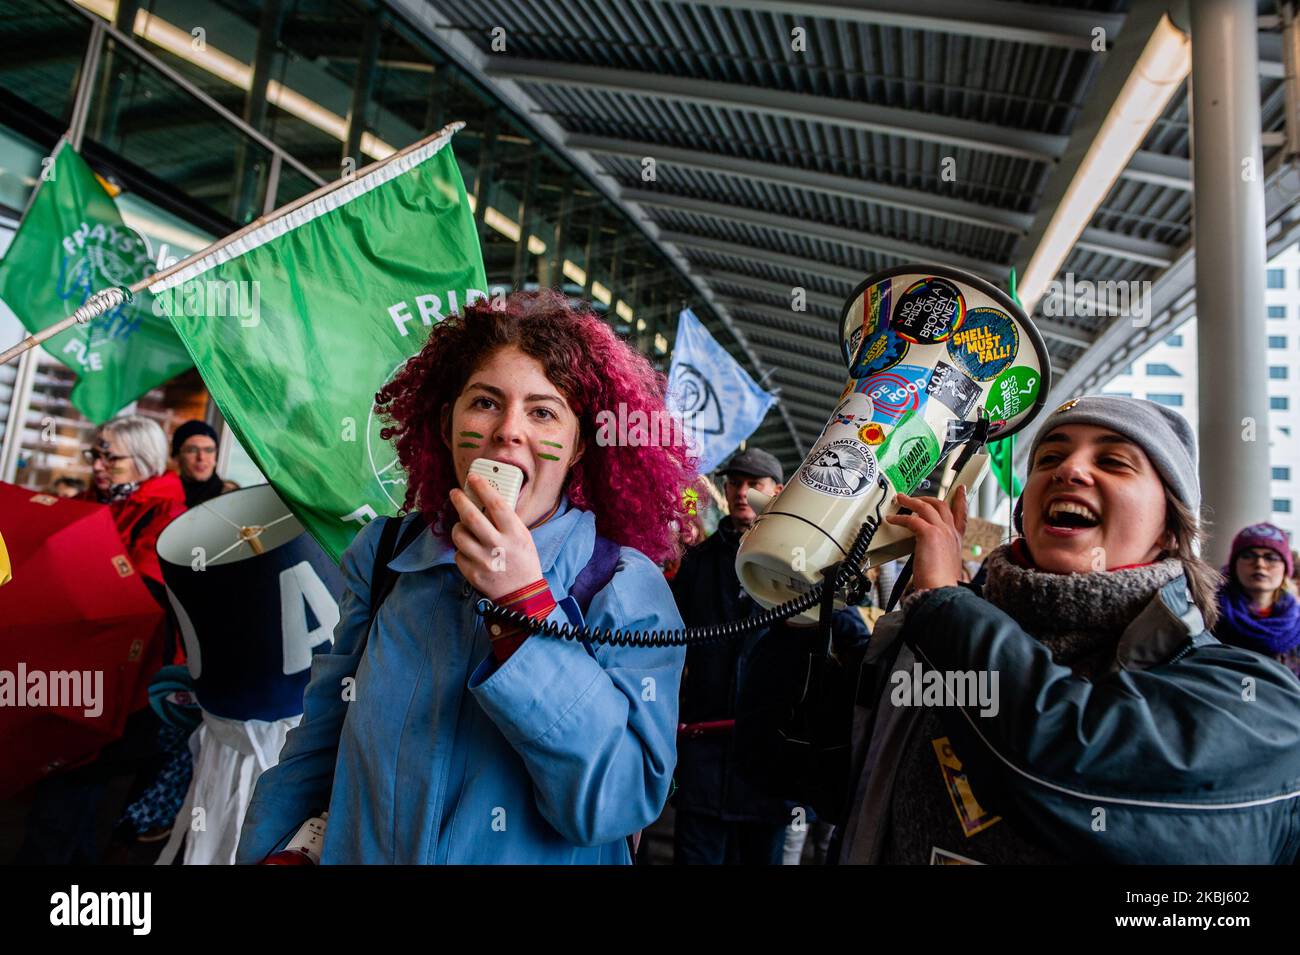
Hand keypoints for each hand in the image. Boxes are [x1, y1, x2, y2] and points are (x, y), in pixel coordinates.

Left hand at [448, 474, 543, 600]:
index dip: (483, 488)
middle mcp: (498, 545)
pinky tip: (471, 550)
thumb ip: (506, 521)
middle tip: (455, 493)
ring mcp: (484, 560)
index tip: (473, 478)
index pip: (496, 504)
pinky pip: (458, 554)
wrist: (522, 594)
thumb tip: (486, 501)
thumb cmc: (523, 561)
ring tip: (462, 526)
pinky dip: (462, 549)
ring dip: (458, 527)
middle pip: (471, 517)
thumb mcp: (523, 537)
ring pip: (459, 535)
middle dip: (460, 501)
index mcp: (514, 533)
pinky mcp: (472, 573)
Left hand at [886, 486, 966, 590]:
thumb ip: (939, 553)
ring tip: (899, 500)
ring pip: (926, 507)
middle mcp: (951, 533)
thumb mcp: (944, 564)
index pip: (961, 515)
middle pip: (942, 505)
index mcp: (957, 540)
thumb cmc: (940, 583)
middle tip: (914, 497)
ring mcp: (942, 531)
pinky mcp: (929, 534)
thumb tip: (927, 552)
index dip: (960, 500)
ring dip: (911, 502)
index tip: (959, 490)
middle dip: (927, 498)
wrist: (941, 590)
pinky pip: (912, 519)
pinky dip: (900, 518)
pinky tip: (891, 520)